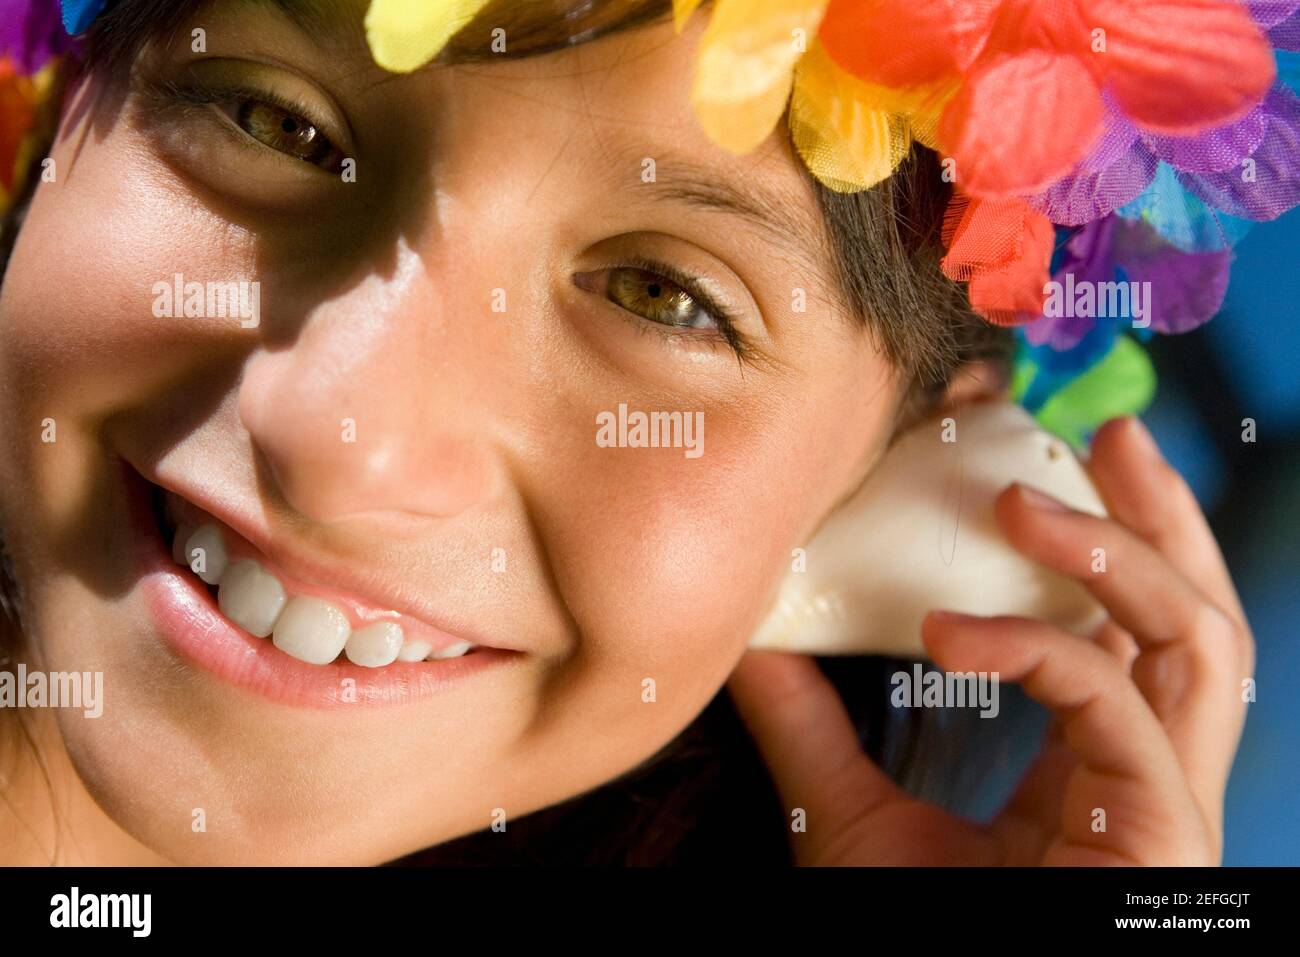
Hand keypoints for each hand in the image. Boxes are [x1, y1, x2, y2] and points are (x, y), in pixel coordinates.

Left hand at [727, 416, 1254, 864]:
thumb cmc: (916, 934)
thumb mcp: (849, 814)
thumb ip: (809, 725)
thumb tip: (754, 634)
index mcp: (1091, 761)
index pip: (1125, 630)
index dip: (1099, 542)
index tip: (1035, 464)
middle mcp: (1146, 774)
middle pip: (1197, 618)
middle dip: (1162, 519)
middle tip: (1106, 435)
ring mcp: (1168, 807)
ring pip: (1204, 646)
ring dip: (1125, 556)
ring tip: (1030, 500)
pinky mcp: (1165, 839)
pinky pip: (1121, 712)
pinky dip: (1041, 651)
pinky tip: (952, 628)